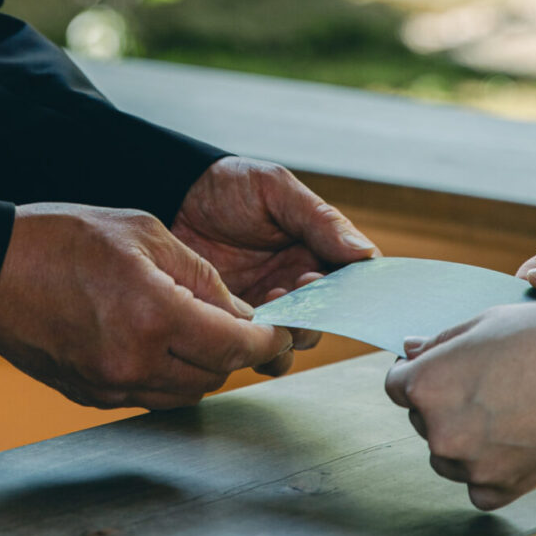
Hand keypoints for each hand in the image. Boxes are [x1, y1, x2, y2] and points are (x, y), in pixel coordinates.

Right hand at [0, 202, 293, 409]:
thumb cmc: (61, 238)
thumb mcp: (144, 234)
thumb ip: (199, 276)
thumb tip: (237, 312)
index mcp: (154, 317)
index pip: (235, 346)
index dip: (265, 341)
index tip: (278, 332)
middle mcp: (134, 363)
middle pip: (213, 375)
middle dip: (233, 351)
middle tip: (238, 323)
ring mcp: (109, 385)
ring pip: (183, 394)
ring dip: (201, 367)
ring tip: (196, 330)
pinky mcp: (89, 395)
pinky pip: (148, 396)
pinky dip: (166, 375)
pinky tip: (159, 343)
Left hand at [172, 157, 378, 371]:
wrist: (170, 195)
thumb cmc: (227, 185)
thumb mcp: (275, 188)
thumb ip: (320, 219)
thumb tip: (366, 254)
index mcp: (316, 251)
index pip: (350, 282)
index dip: (345, 288)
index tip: (321, 276)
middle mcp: (297, 284)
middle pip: (326, 319)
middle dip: (315, 314)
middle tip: (291, 289)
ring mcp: (267, 307)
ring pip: (294, 341)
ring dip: (288, 333)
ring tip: (268, 302)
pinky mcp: (235, 323)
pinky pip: (257, 351)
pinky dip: (257, 346)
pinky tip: (242, 319)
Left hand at [384, 301, 535, 510]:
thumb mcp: (489, 322)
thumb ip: (442, 341)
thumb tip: (411, 349)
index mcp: (427, 384)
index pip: (397, 384)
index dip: (420, 373)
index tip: (444, 370)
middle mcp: (439, 429)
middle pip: (422, 419)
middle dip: (444, 404)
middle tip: (488, 387)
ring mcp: (469, 464)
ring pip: (446, 456)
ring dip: (464, 440)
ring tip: (506, 415)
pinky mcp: (501, 489)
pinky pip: (478, 488)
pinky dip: (490, 473)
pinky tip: (513, 447)